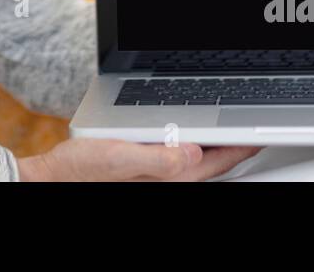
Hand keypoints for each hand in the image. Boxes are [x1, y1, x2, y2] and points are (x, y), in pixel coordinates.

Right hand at [17, 138, 262, 181]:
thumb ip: (156, 157)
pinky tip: (190, 139)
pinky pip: (179, 161)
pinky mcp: (144, 171)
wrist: (54, 178)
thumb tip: (191, 151)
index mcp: (166, 177)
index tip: (260, 134)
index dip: (240, 146)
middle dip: (233, 148)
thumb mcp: (117, 158)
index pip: (215, 161)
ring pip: (197, 163)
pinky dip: (192, 148)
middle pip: (211, 164)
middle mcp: (165, 179)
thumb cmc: (80, 170)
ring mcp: (156, 177)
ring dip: (215, 148)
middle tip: (253, 133)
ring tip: (231, 134)